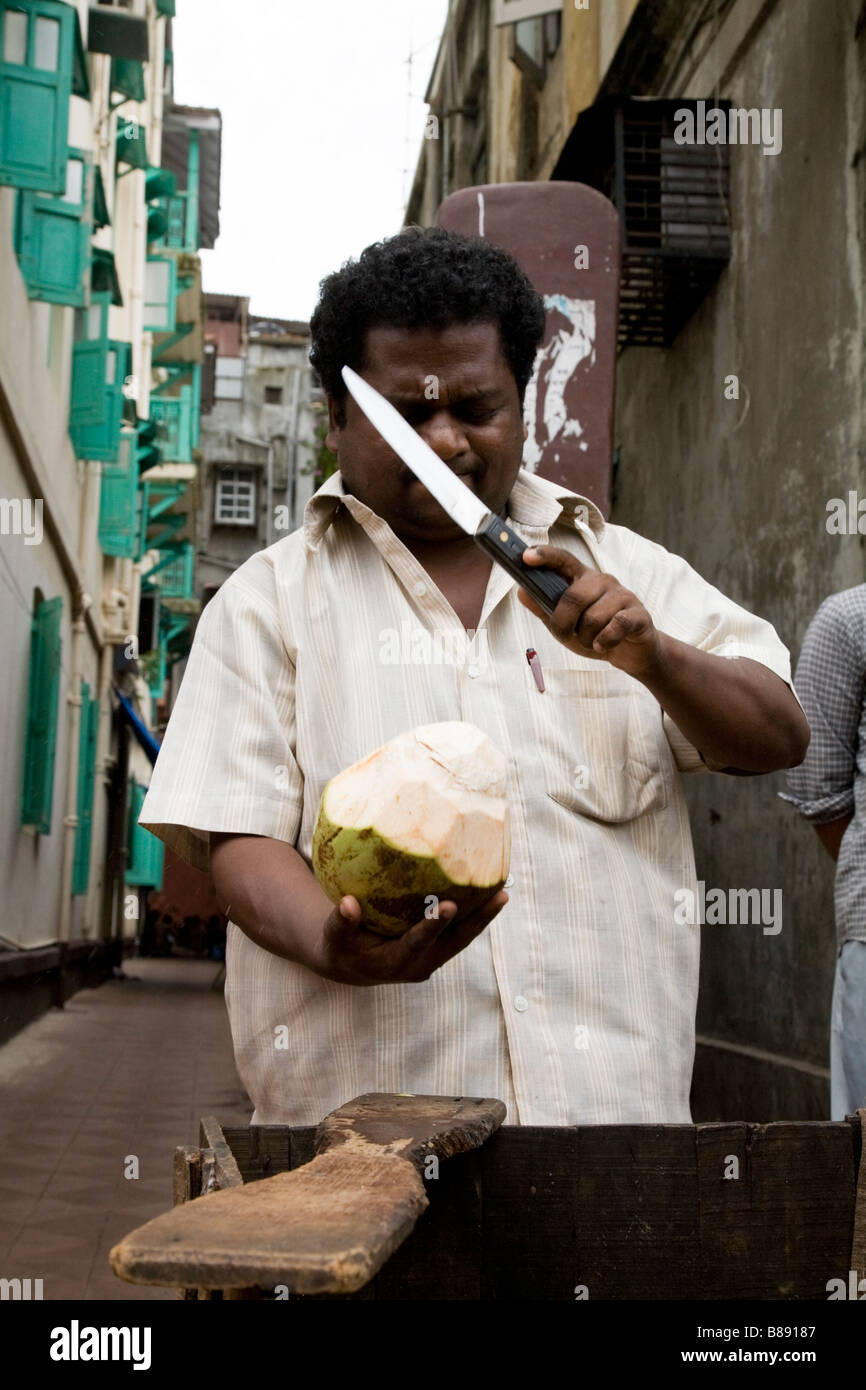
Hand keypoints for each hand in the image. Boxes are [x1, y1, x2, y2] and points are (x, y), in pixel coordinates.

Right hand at [312, 891, 508, 985]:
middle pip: (456, 942)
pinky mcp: (439, 947)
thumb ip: (341, 922)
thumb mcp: (334, 938)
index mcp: (395, 963)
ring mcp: (433, 957)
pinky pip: (462, 929)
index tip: (447, 906)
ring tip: (504, 891)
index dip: (433, 927)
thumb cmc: (340, 947)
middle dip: (477, 920)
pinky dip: (476, 912)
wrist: (352, 965)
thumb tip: (349, 903)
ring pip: (464, 936)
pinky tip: (489, 886)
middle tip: (498, 896)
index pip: (417, 944)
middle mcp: (421, 963)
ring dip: (484, 916)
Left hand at [518, 545, 661, 679]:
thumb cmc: (594, 634)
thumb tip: (522, 591)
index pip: (564, 560)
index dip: (545, 556)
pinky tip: (601, 645)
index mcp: (582, 579)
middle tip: (565, 635)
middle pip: (574, 597)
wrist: (630, 653)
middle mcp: (602, 581)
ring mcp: (622, 595)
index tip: (526, 556)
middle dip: (563, 623)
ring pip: (593, 617)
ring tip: (591, 642)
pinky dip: (604, 641)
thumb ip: (544, 609)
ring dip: (585, 638)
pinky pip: (616, 626)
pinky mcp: (638, 613)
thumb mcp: (564, 625)